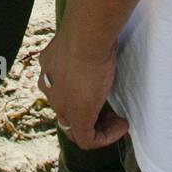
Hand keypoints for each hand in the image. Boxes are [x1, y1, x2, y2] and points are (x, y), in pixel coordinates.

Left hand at [38, 32, 126, 150]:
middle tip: (111, 108)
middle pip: (65, 108)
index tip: (102, 85)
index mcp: (48, 68)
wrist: (86, 37)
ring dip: (97, 125)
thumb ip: (84, 46)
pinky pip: (88, 139)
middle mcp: (49, 87)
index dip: (81, 92)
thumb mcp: (82, 39)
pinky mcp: (77, 118)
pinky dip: (106, 136)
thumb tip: (97, 41)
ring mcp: (61, 104)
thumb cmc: (88, 31)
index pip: (60, 88)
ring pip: (74, 126)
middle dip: (88, 111)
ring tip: (118, 120)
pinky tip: (122, 125)